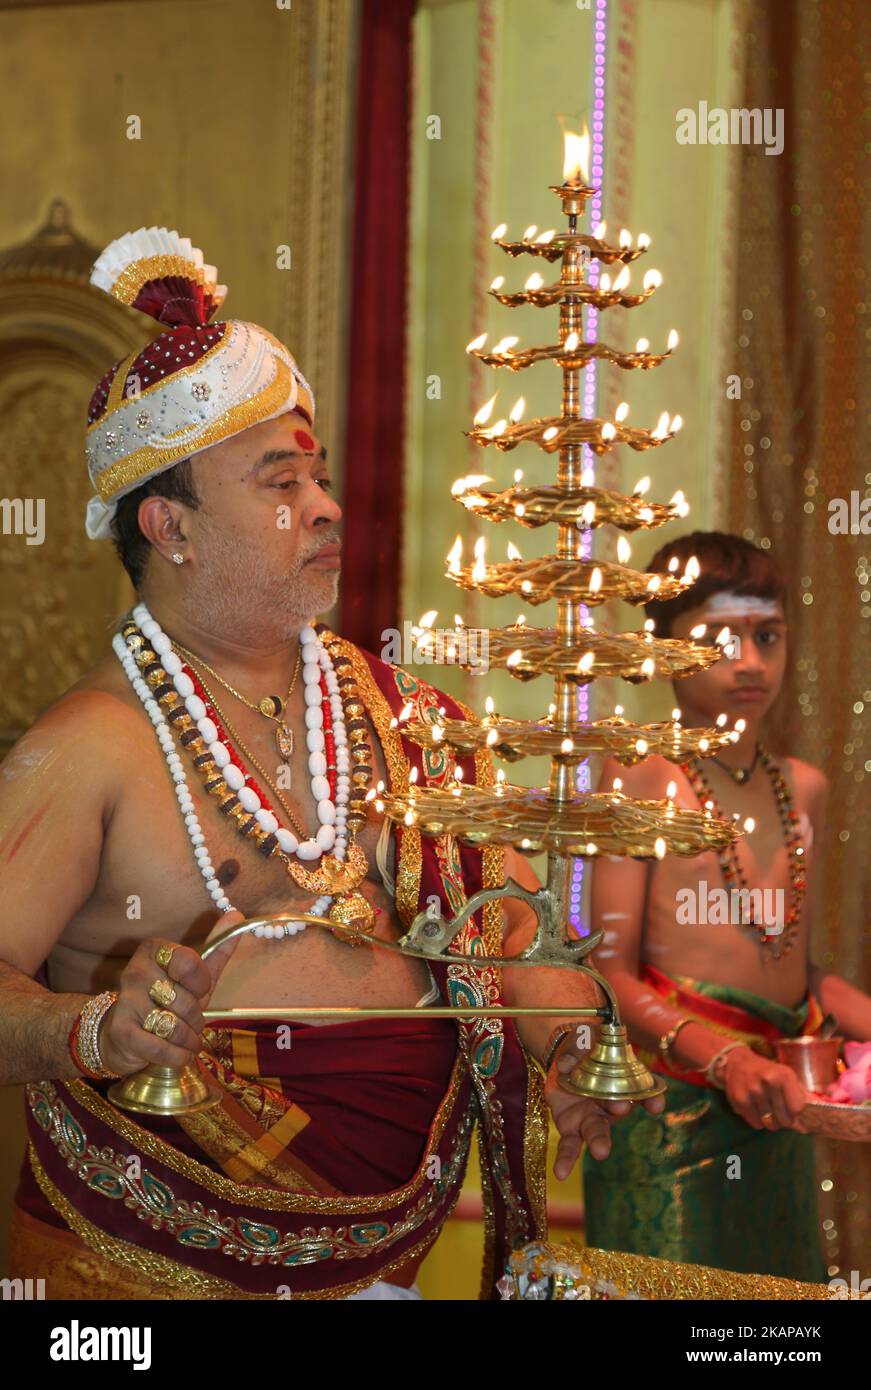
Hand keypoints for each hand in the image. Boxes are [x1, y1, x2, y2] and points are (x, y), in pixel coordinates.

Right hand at [97, 912, 242, 1076]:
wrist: (122, 1036)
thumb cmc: (165, 1002)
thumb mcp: (192, 977)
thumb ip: (215, 949)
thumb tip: (237, 915)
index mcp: (153, 951)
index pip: (189, 962)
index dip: (201, 983)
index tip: (198, 990)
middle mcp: (135, 971)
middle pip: (186, 1000)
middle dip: (196, 1019)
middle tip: (189, 1021)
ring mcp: (126, 1002)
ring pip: (176, 1027)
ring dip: (189, 1040)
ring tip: (184, 1039)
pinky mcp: (121, 1032)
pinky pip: (164, 1049)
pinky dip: (178, 1057)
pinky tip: (176, 1054)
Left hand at [544, 1048, 665, 1179]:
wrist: (565, 1057)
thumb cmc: (584, 1045)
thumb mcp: (583, 1036)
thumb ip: (576, 1046)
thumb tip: (565, 1063)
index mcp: (623, 1081)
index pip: (642, 1090)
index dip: (651, 1098)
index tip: (655, 1105)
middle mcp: (611, 1103)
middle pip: (618, 1109)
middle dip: (619, 1109)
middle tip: (621, 1108)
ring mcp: (591, 1117)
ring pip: (596, 1131)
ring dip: (600, 1142)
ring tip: (601, 1153)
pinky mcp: (571, 1127)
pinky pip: (570, 1146)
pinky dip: (566, 1160)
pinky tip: (561, 1174)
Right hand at [719, 1046, 809, 1129]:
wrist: (737, 1062)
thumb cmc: (768, 1071)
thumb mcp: (787, 1076)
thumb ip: (803, 1094)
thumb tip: (820, 1108)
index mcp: (784, 1075)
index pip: (798, 1109)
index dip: (796, 1113)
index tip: (792, 1109)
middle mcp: (768, 1082)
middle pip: (785, 1120)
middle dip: (785, 1120)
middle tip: (780, 1112)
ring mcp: (753, 1091)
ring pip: (770, 1124)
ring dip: (771, 1122)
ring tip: (768, 1110)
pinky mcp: (740, 1101)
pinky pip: (756, 1124)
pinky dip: (758, 1121)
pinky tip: (756, 1109)